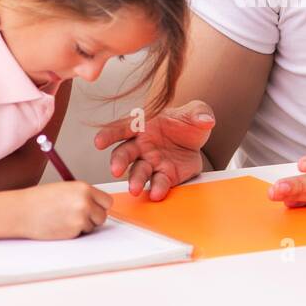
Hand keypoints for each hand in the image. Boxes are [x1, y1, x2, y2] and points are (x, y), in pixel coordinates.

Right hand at [22, 181, 112, 238]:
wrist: (22, 211)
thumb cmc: (39, 200)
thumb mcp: (65, 189)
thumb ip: (83, 195)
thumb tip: (97, 204)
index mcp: (83, 188)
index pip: (106, 201)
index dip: (99, 205)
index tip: (94, 207)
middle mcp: (85, 202)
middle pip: (102, 215)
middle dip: (93, 217)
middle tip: (78, 215)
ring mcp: (80, 218)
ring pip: (93, 226)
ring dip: (83, 225)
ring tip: (64, 218)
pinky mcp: (73, 232)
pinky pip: (81, 234)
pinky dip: (73, 232)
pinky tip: (60, 225)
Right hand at [94, 99, 215, 200]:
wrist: (196, 140)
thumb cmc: (186, 123)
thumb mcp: (196, 113)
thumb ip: (199, 113)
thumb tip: (206, 119)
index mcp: (142, 125)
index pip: (121, 128)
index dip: (108, 134)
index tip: (99, 141)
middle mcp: (140, 146)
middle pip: (124, 153)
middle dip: (118, 162)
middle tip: (115, 170)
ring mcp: (150, 163)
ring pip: (137, 172)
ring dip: (135, 180)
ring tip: (135, 189)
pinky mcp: (163, 176)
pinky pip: (158, 183)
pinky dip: (157, 188)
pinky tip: (157, 193)